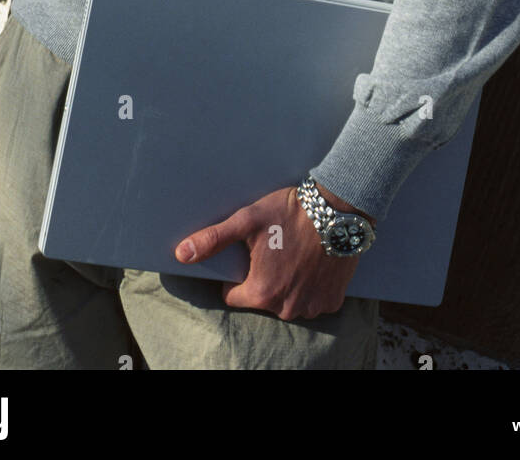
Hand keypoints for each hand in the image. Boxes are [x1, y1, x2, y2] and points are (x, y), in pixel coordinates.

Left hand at [173, 184, 365, 320]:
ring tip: (294, 253)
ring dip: (288, 284)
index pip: (233, 295)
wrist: (338, 209)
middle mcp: (286, 309)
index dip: (237, 275)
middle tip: (274, 249)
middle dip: (264, 278)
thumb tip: (182, 254)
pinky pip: (313, 300)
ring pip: (287, 301)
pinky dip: (311, 286)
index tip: (249, 255)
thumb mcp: (247, 220)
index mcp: (261, 293)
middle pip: (262, 299)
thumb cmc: (290, 213)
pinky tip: (313, 262)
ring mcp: (311, 307)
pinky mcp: (332, 301)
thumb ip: (214, 239)